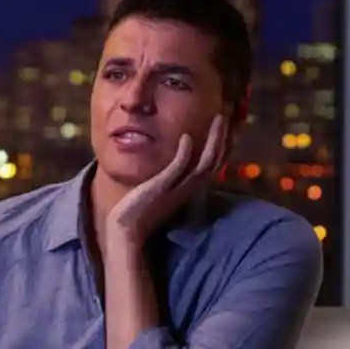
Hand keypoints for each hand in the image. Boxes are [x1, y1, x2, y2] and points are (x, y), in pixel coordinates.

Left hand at [106, 115, 227, 244]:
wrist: (125, 231)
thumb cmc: (139, 209)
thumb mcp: (159, 189)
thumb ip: (168, 176)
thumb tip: (173, 160)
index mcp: (188, 189)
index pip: (212, 165)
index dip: (221, 147)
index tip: (224, 128)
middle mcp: (187, 190)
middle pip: (214, 162)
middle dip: (221, 140)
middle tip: (224, 117)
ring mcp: (175, 190)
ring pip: (204, 164)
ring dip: (213, 142)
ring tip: (217, 120)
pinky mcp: (160, 188)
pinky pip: (178, 169)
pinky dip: (184, 153)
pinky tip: (186, 137)